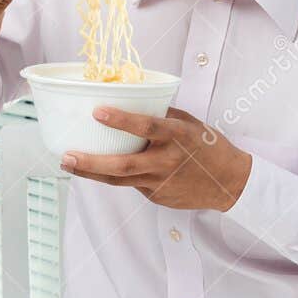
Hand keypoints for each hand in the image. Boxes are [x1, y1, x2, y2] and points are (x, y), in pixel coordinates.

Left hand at [60, 107, 251, 211]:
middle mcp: (166, 161)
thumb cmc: (209, 146)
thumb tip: (132, 100)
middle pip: (123, 164)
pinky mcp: (156, 196)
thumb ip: (162, 114)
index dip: (121, 120)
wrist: (229, 183)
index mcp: (177, 137)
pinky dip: (116, 175)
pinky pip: (132, 184)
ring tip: (69, 163)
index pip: (147, 127)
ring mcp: (160, 182)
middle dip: (91, 161)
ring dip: (91, 172)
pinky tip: (102, 168)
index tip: (97, 112)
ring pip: (119, 179)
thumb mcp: (190, 123)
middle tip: (67, 155)